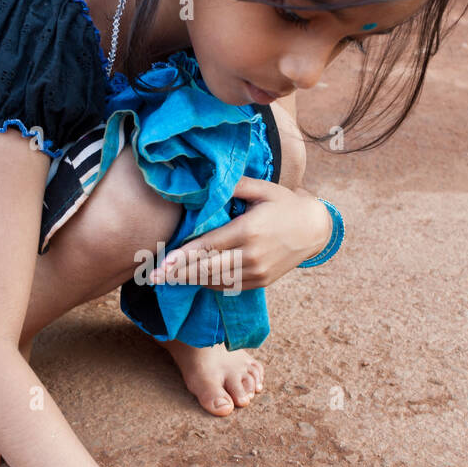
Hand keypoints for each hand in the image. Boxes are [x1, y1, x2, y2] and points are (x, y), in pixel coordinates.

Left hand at [148, 176, 332, 290]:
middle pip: (206, 269)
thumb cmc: (284, 204)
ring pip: (215, 281)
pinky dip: (208, 283)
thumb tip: (209, 180)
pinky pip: (228, 287)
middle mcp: (251, 256)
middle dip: (178, 273)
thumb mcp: (263, 189)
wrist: (315, 229)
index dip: (181, 257)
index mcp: (248, 231)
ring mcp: (257, 272)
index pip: (207, 247)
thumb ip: (235, 185)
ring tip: (167, 278)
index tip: (161, 263)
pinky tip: (192, 279)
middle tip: (153, 276)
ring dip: (190, 280)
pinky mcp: (261, 282)